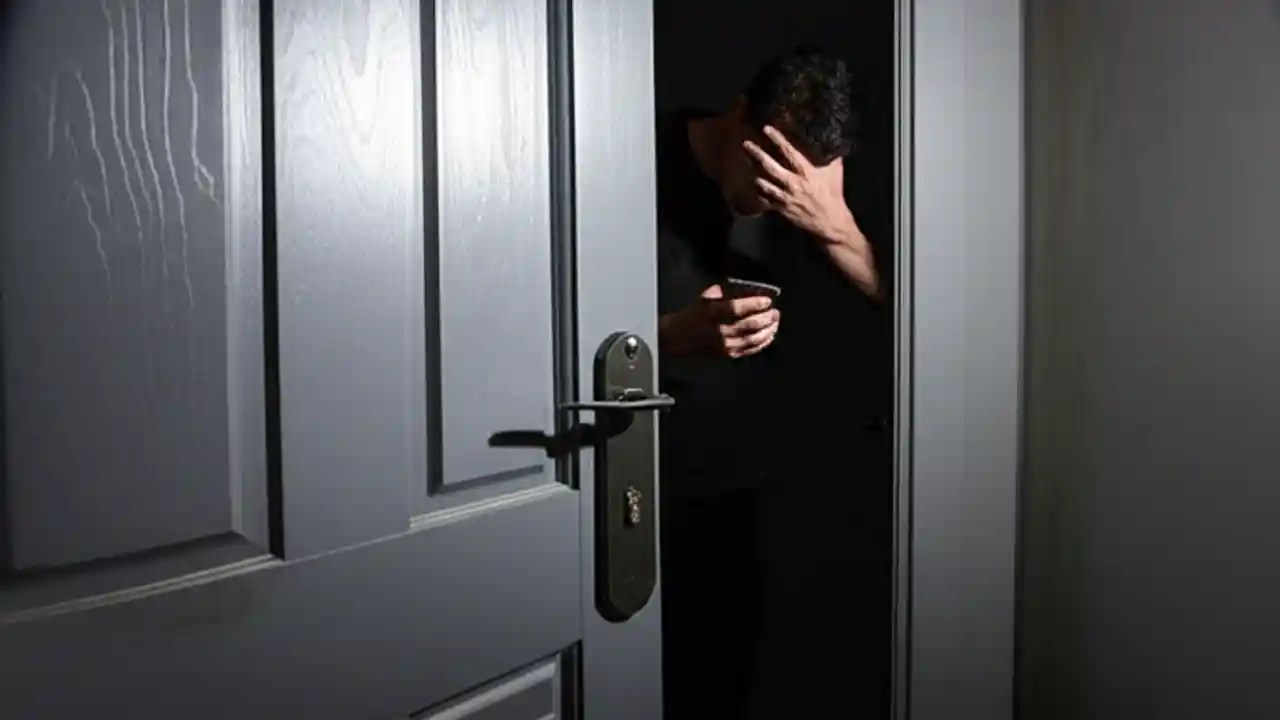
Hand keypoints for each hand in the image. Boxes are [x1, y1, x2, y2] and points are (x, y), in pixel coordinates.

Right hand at [659, 284, 780, 358]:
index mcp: (713, 312)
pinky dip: (764, 342)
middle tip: (776, 311)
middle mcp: (720, 330)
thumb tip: (754, 290)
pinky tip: (770, 334)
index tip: (768, 300)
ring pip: (754, 338)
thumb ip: (730, 291)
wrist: (680, 336)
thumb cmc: (696, 312)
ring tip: (775, 322)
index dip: (755, 304)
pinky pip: (751, 349)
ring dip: (769, 329)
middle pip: (750, 324)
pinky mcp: (729, 354)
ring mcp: (725, 345)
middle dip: (767, 317)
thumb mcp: (709, 296)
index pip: (738, 308)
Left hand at [744, 126, 880, 299]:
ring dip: (753, 172)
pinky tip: (753, 185)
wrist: (829, 222)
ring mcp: (785, 197)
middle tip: (746, 143)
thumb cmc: (833, 195)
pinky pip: (764, 199)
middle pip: (769, 166)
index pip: (789, 151)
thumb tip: (830, 140)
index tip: (766, 129)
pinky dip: (758, 192)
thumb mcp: (835, 172)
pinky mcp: (781, 209)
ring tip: (746, 163)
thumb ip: (831, 156)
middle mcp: (793, 183)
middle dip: (756, 153)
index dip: (777, 139)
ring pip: (763, 183)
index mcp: (806, 172)